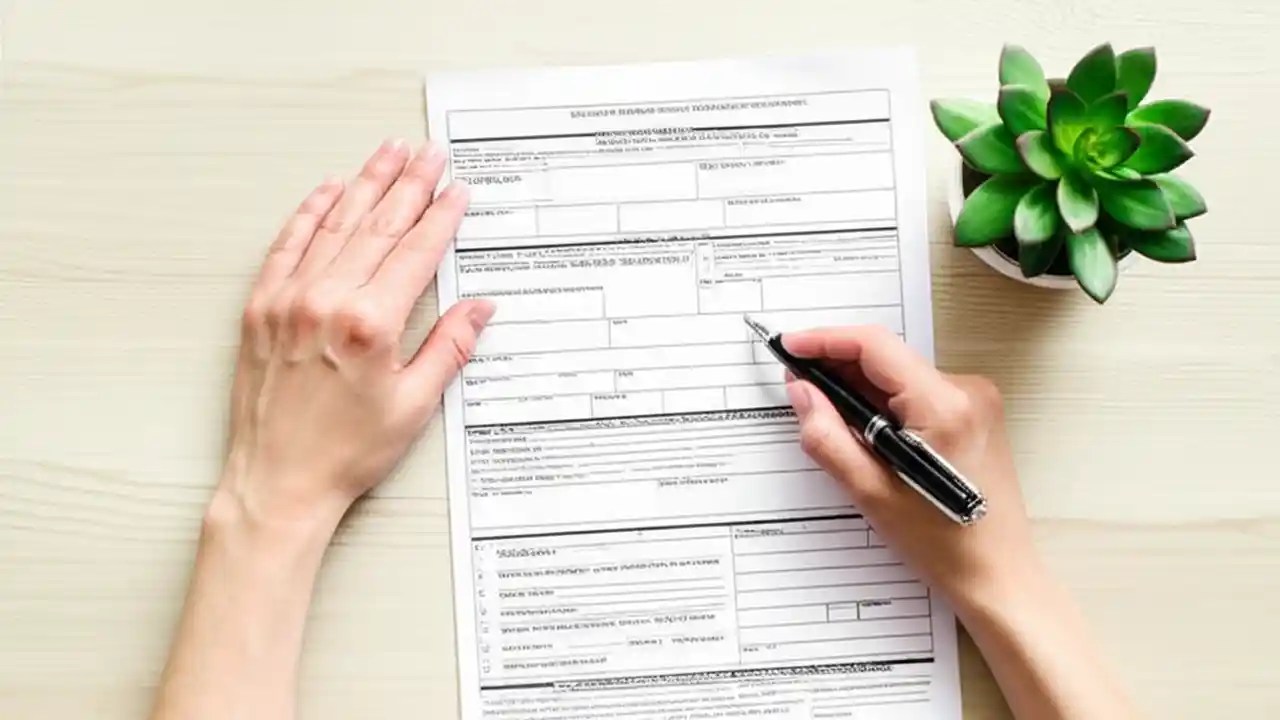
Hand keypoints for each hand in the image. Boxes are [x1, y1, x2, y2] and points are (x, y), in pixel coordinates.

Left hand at [218, 139, 492, 528]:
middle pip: (378, 227)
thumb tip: (479, 308)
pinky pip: (287, 245)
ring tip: (388, 154)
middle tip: (429, 156)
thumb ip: (449, 348)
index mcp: (370, 325)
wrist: (278, 482)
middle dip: (409, 186)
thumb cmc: (345, 453)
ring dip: (365, 185)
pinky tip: (328, 190)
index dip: (441, 218)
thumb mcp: (414, 405)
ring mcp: (288, 301)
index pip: (415, 253)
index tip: (457, 193)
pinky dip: (310, 213)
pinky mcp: (260, 309)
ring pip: (335, 225)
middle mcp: (326, 302)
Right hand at [782, 326, 1044, 618]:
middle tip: (797, 385)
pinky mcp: (974, 415)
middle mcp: (966, 392)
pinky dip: (884, 404)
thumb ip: (828, 436)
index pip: (874, 346)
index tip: (790, 346)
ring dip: (860, 389)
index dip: (825, 339)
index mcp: (943, 405)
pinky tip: (865, 431)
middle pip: (886, 358)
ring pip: (899, 377)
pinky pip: (917, 393)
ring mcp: (975, 402)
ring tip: (829, 418)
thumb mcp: (870, 492)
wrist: (999, 575)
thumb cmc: (944, 544)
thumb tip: (802, 392)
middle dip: (837, 366)